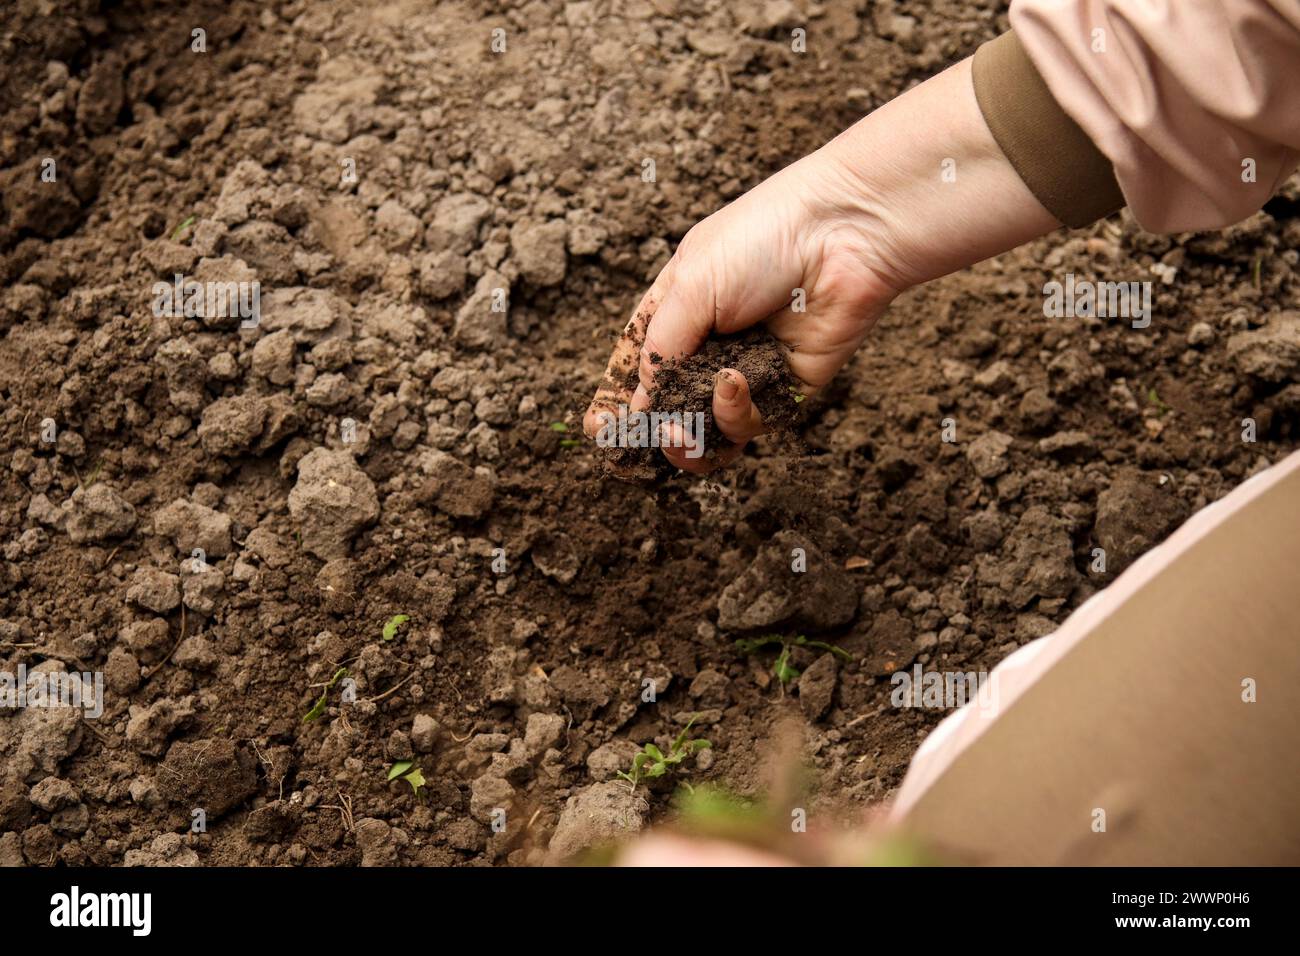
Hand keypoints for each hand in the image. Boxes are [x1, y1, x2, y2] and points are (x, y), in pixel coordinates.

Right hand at [583, 56, 1060, 473]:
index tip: (599, 426)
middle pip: (666, 411)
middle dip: (648, 433)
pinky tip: (733, 381)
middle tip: (636, 442)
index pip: (634, 369)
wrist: (842, 236)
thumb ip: (659, 348)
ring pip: (705, 433)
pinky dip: (732, 413)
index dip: (616, 401)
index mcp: (674, 314)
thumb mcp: (689, 286)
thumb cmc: (760, 240)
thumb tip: (639, 403)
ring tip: (677, 434)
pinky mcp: (784, 392)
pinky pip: (747, 425)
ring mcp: (745, 373)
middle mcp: (706, 348)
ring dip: (686, 442)